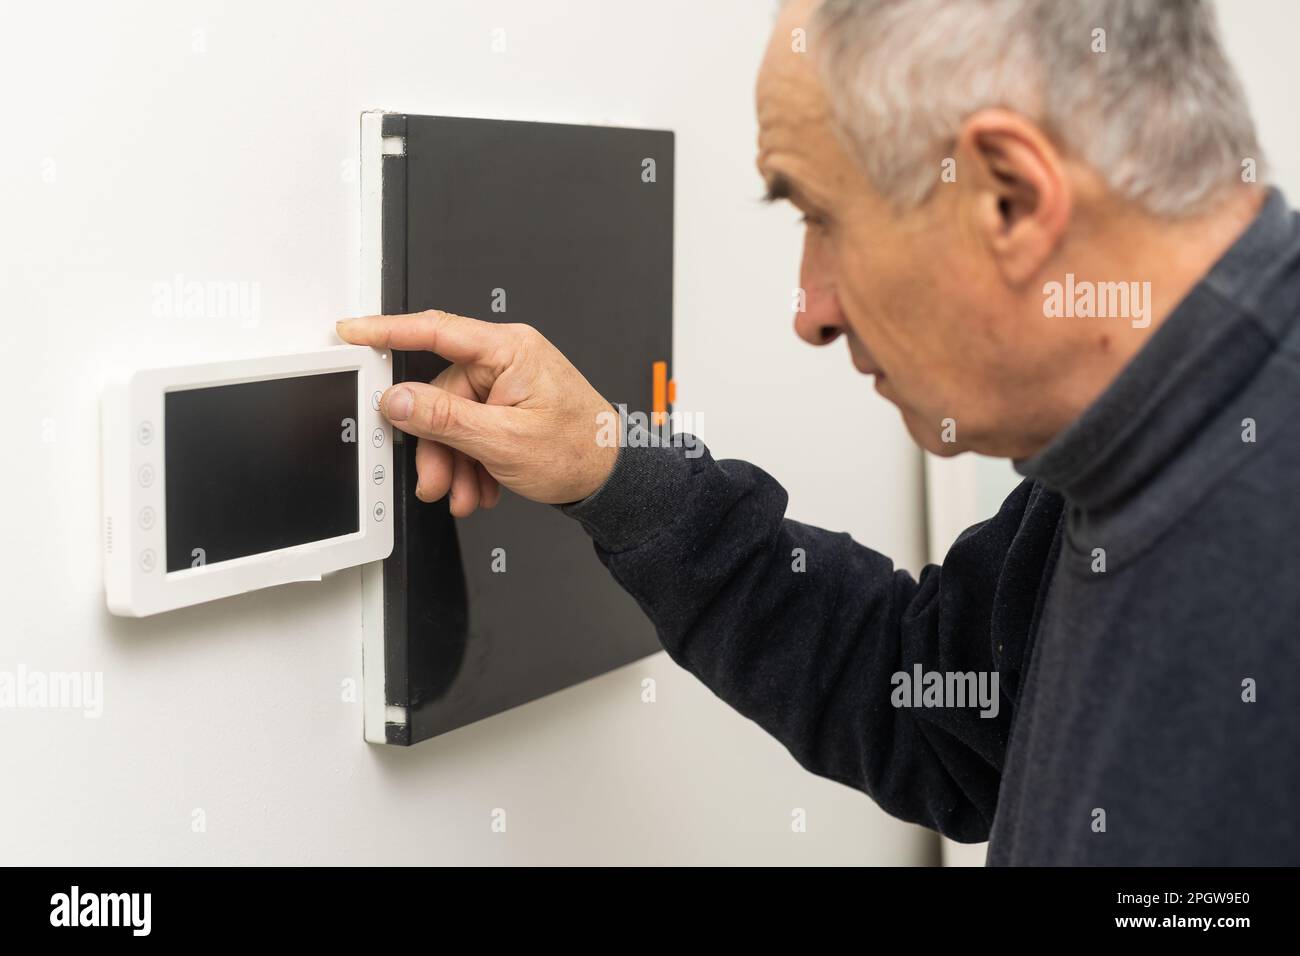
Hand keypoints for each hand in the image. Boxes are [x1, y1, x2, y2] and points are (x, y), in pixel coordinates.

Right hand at [336, 310, 619, 515]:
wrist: (613, 479)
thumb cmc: (579, 452)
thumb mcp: (503, 441)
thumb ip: (444, 418)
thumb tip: (397, 399)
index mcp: (509, 350)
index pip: (435, 331)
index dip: (387, 331)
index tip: (352, 332)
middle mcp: (508, 359)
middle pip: (442, 394)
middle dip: (436, 445)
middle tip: (434, 481)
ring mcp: (510, 383)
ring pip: (455, 419)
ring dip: (454, 462)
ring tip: (466, 494)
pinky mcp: (511, 406)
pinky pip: (474, 428)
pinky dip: (472, 461)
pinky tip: (483, 486)